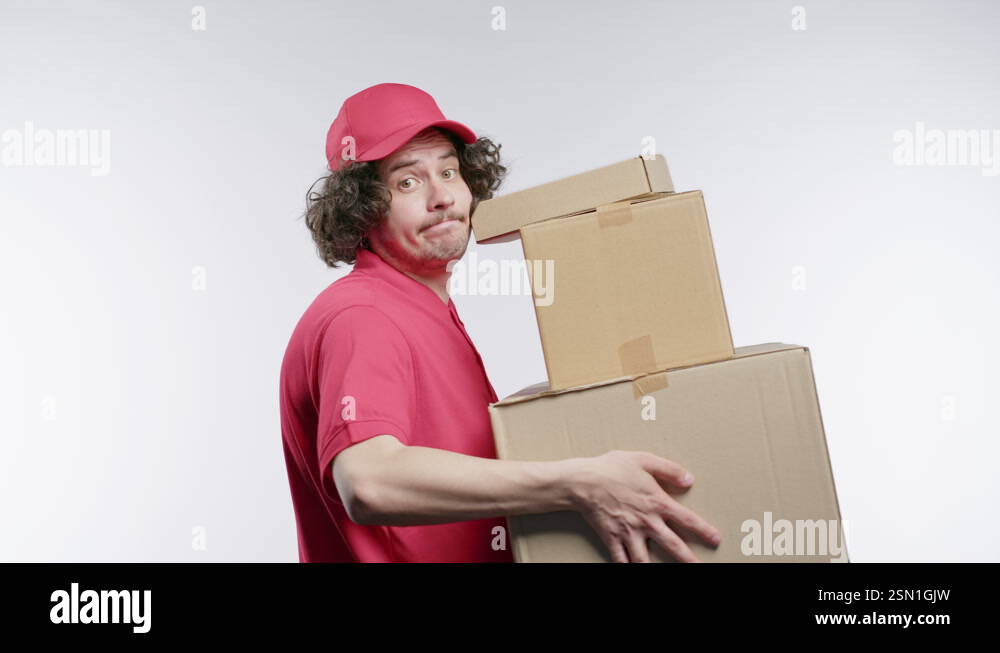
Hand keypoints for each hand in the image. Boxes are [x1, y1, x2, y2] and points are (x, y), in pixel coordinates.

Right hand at [566, 450, 721, 562]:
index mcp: (657, 502)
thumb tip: (689, 479)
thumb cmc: (612, 468)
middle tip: (699, 567)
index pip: (687, 520)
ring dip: (655, 569)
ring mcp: (629, 533)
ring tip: (666, 576)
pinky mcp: (612, 538)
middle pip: (673, 545)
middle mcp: (646, 521)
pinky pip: (621, 560)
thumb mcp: (644, 460)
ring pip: (646, 559)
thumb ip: (669, 470)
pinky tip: (633, 571)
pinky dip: (627, 568)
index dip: (704, 531)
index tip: (715, 539)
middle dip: (688, 559)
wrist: (583, 481)